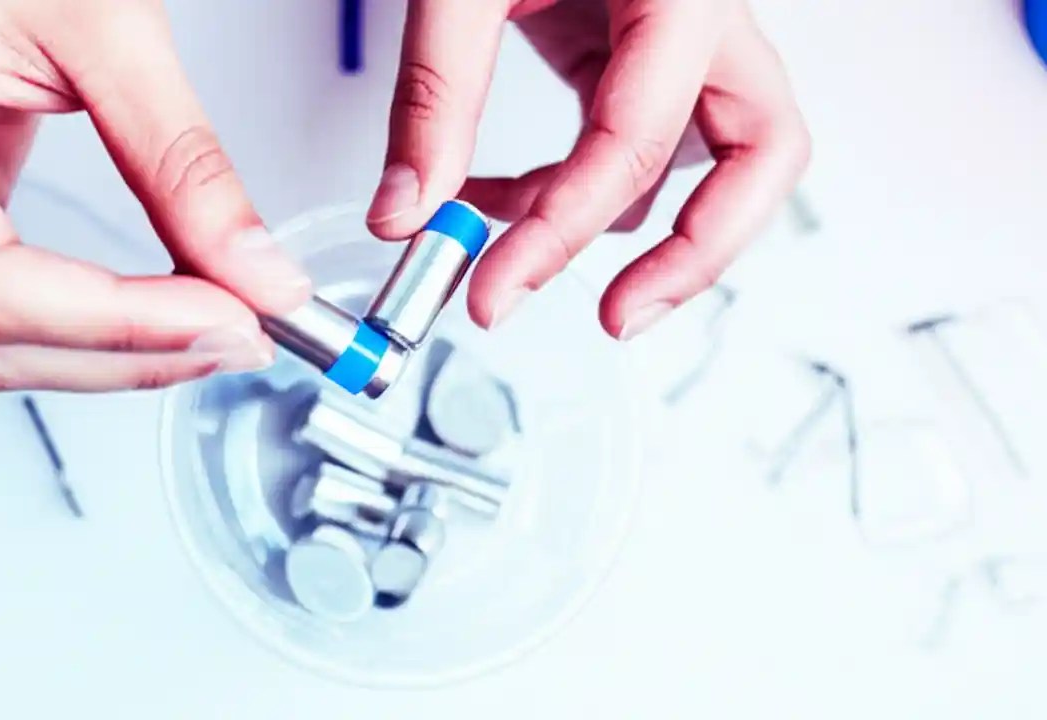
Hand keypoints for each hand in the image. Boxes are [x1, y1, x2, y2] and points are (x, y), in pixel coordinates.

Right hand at [0, 0, 311, 390]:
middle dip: (128, 353)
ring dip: (115, 355)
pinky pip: (2, 305)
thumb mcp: (104, 24)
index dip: (118, 324)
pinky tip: (164, 309)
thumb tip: (256, 271)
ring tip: (218, 327)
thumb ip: (181, 159)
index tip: (226, 317)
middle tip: (243, 334)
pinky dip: (91, 323)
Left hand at [368, 0, 809, 338]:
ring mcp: (678, 38)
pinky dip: (574, 187)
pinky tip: (501, 199)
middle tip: (616, 318)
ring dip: (622, 223)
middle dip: (694, 252)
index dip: (561, 234)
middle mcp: (702, 17)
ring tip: (521, 257)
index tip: (493, 292)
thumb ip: (435, 95)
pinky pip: (636, 142)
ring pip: (708, 159)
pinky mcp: (638, 52)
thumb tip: (405, 213)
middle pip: (760, 156)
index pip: (636, 141)